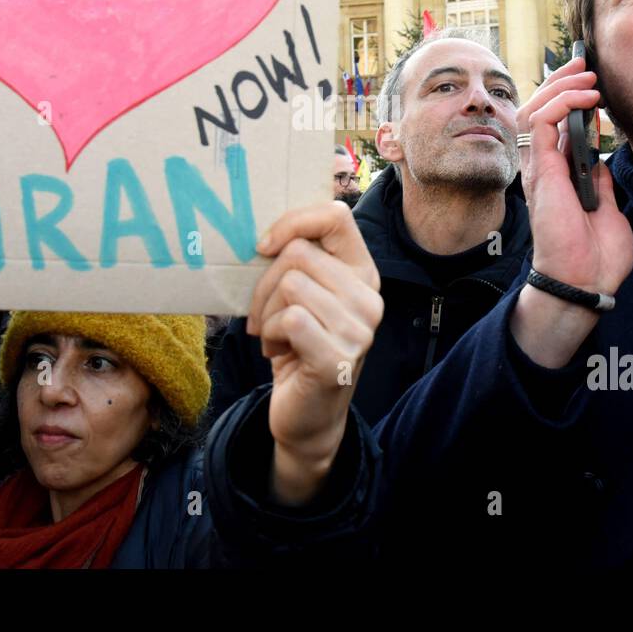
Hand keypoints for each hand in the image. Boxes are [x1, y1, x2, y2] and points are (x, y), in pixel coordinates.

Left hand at [246, 202, 381, 505]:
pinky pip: (288, 318)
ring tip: (274, 336)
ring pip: (290, 284)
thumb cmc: (299, 346)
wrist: (308, 415)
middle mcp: (369, 298)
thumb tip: (265, 231)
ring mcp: (358, 330)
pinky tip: (278, 352)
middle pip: (298, 253)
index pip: (335, 216)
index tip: (265, 246)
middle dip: (264, 284)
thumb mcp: (306, 296)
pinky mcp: (338, 358)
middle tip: (263, 315)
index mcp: (363, 274)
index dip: (293, 222)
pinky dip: (269, 334)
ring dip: (265, 313)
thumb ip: (301, 262)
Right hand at [511, 57, 632, 366]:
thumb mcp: (606, 208)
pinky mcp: (540, 170)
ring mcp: (539, 167)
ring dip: (560, 86)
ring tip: (587, 78)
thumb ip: (600, 182)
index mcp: (558, 173)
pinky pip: (540, 123)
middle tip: (586, 65)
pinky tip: (586, 99)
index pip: (554, 122)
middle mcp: (543, 166)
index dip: (569, 96)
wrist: (585, 281)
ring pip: (533, 108)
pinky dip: (561, 103)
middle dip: (561, 80)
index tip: (593, 80)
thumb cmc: (594, 255)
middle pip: (539, 108)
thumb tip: (602, 159)